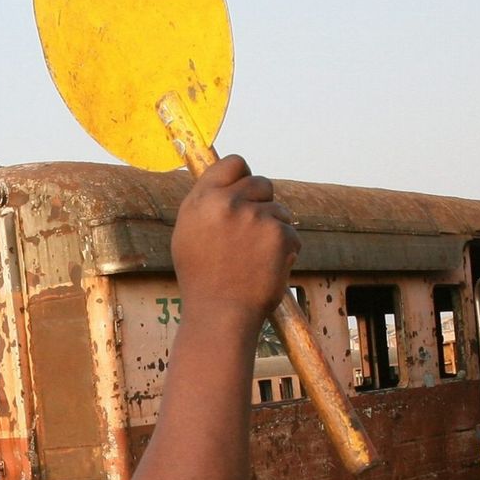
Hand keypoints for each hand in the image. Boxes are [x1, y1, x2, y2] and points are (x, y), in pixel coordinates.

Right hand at [170, 155, 297, 324]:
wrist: (221, 315)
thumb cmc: (202, 279)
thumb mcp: (188, 234)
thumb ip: (206, 203)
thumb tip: (227, 180)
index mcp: (202, 200)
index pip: (233, 163)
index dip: (243, 175)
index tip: (246, 190)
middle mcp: (228, 203)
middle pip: (260, 182)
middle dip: (262, 203)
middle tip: (253, 233)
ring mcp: (256, 218)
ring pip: (279, 209)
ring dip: (274, 229)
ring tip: (255, 258)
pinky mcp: (279, 235)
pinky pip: (291, 233)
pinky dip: (286, 250)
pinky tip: (267, 268)